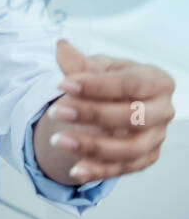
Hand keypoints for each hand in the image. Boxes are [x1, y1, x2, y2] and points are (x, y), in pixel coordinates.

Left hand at [38, 39, 175, 182]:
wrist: (110, 103)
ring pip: (130, 148)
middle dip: (93, 114)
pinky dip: (99, 171)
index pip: (130, 84)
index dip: (96, 85)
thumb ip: (80, 64)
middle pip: (134, 117)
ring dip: (93, 147)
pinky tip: (74, 170)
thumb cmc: (105, 81)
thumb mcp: (94, 67)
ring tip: (58, 141)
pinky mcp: (146, 158)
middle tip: (56, 111)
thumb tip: (61, 47)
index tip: (62, 85)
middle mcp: (162, 110)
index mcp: (155, 80)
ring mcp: (156, 137)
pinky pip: (123, 169)